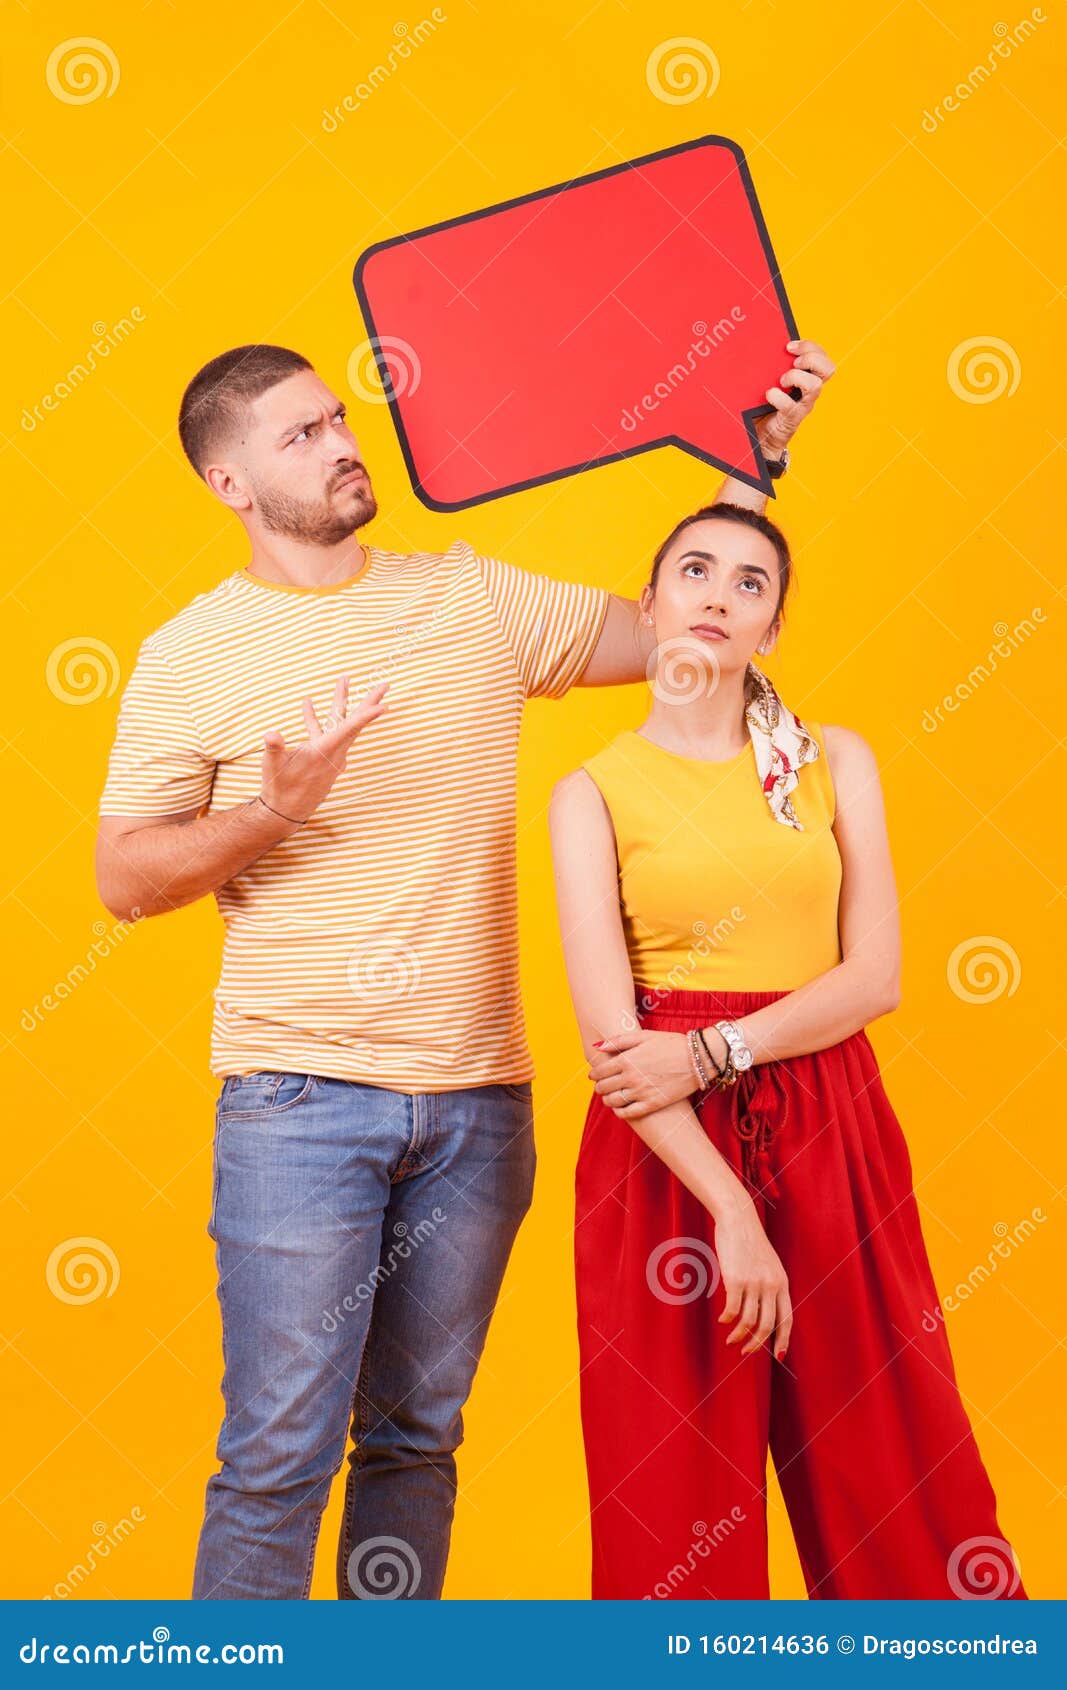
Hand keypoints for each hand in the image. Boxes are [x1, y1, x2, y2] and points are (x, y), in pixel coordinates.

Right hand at [260, 676, 388, 823]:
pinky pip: (324, 732)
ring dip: (340, 701)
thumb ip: (274, 748)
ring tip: (344, 679)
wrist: (285, 810)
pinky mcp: (322, 756)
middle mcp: (333, 752)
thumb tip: (272, 734)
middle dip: (369, 702)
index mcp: (324, 752)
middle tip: (385, 684)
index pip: (349, 730)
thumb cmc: (280, 787)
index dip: (366, 716)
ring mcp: (329, 754)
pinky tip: (307, 703)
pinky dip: (316, 719)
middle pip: (354, 722)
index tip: (384, 705)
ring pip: (339, 723)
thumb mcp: (273, 766)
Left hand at [589, 1028, 704, 1115]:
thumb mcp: (644, 1036)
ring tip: (608, 1097)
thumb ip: (619, 1040)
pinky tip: (619, 1109)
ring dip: (607, 1100)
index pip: (600, 1071)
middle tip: (600, 1086)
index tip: (593, 1075)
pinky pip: (629, 1113)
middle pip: (604, 1087)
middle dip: (599, 1087)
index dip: (594, 1074)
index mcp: (627, 1059)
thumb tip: (598, 1046)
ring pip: (613, 1101)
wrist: (698, 1058)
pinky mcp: (653, 1103)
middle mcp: (631, 1077)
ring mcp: (641, 1092)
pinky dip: (619, 1112)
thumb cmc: (671, 1043)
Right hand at [713, 1198, 791, 1358]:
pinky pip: (732, 1309)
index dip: (783, 1340)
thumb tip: (762, 1311)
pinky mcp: (735, 1279)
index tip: (778, 1356)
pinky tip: (722, 1320)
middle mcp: (771, 1285)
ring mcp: (754, 1282)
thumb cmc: (749, 1242)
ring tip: (731, 1340)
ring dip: (739, 1336)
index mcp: (782, 1282)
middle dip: (756, 1344)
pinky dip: (727, 1319)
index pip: (787, 1319)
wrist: (738, 1219)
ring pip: (748, 1322)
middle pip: (767, 1325)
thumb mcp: (768, 1264)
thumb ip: (769, 1286)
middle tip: (745, 1351)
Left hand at [757, 338, 834, 459]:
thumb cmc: (764, 404)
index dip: (810, 346)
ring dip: (797, 377)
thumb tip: (756, 347)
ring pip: (815, 386)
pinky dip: (778, 397)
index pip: (821, 356)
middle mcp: (809, 391)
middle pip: (828, 369)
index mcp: (806, 377)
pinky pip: (791, 406)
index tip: (789, 346)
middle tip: (793, 362)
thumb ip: (771, 367)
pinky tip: (769, 395)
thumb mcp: (769, 381)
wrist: (759, 435)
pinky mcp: (791, 419)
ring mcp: (802, 405)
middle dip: (812, 357)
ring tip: (782, 381)